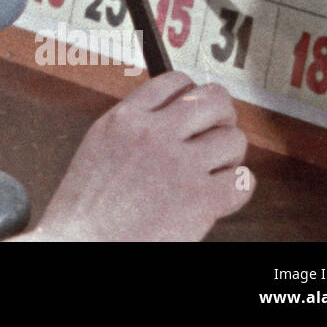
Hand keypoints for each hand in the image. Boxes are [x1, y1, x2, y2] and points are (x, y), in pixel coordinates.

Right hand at [22, 72, 252, 240]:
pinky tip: (222, 194)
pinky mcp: (201, 199)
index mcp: (126, 118)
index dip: (194, 93)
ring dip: (230, 154)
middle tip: (218, 132)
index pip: (175, 82)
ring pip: (234, 139)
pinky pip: (242, 181)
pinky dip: (238, 187)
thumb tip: (173, 114)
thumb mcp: (101, 146)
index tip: (198, 107)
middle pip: (213, 101)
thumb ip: (134, 125)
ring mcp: (180, 165)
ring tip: (216, 170)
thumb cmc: (88, 206)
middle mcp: (154, 134)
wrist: (84, 244)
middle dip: (222, 115)